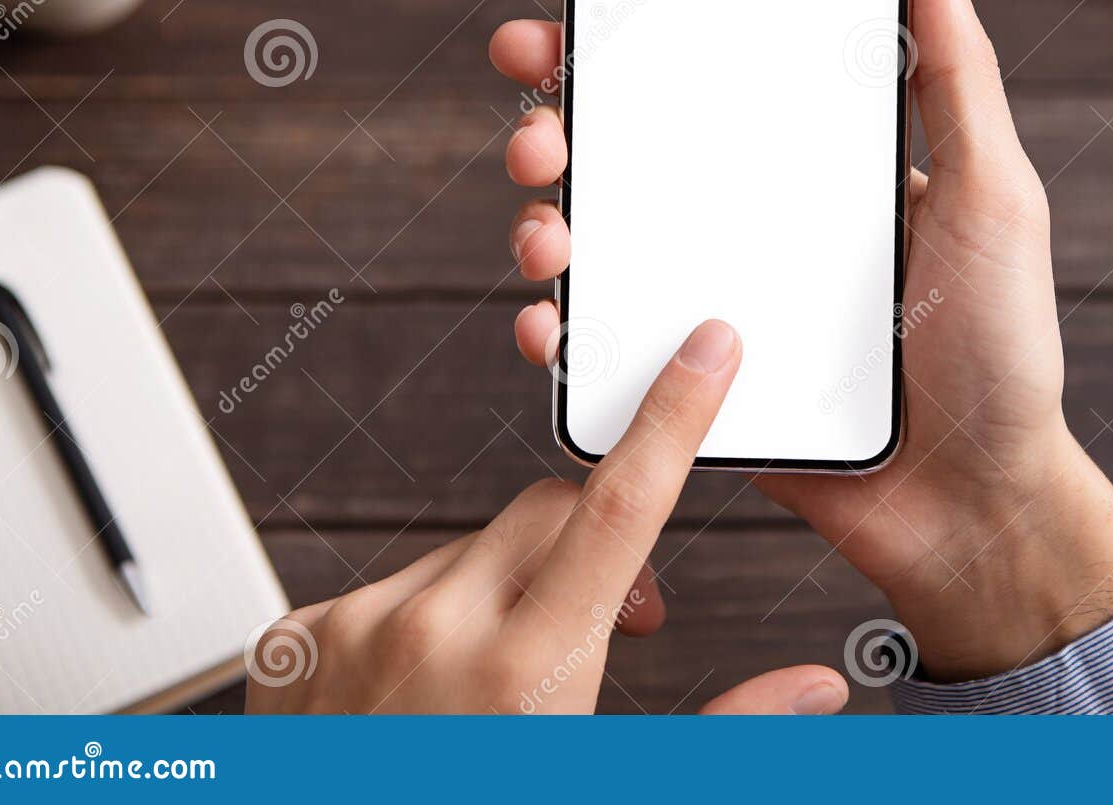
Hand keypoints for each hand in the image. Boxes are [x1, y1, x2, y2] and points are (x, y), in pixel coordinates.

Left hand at [247, 321, 848, 713]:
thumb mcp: (618, 784)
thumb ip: (726, 729)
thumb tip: (816, 689)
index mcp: (527, 672)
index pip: (624, 505)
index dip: (676, 417)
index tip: (707, 351)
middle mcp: (432, 632)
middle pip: (547, 512)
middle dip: (592, 545)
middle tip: (618, 621)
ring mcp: (353, 628)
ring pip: (468, 551)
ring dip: (504, 589)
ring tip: (500, 683)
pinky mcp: (296, 637)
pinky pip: (390, 586)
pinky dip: (424, 618)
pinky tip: (424, 691)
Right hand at [489, 0, 1112, 682]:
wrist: (976, 505)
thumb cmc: (1002, 353)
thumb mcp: (992, 197)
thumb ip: (957, 81)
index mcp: (815, 169)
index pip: (710, 83)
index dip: (630, 47)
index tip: (571, 22)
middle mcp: (755, 224)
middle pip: (630, 155)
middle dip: (558, 126)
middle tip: (540, 127)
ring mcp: (719, 302)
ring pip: (601, 246)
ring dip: (545, 224)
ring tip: (548, 234)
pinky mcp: (697, 379)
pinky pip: (608, 348)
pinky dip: (561, 333)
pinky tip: (551, 326)